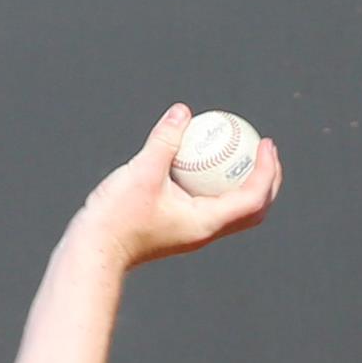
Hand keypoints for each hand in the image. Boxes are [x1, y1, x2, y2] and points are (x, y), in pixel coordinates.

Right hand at [71, 104, 282, 268]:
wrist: (94, 250)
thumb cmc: (116, 218)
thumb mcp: (141, 172)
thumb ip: (165, 141)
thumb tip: (182, 111)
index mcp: (207, 223)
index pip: (254, 198)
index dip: (267, 170)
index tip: (266, 143)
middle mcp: (206, 231)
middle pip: (254, 209)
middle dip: (267, 180)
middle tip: (264, 148)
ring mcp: (194, 232)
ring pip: (234, 209)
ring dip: (246, 183)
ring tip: (243, 153)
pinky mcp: (181, 228)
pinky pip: (211, 204)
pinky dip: (218, 184)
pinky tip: (204, 160)